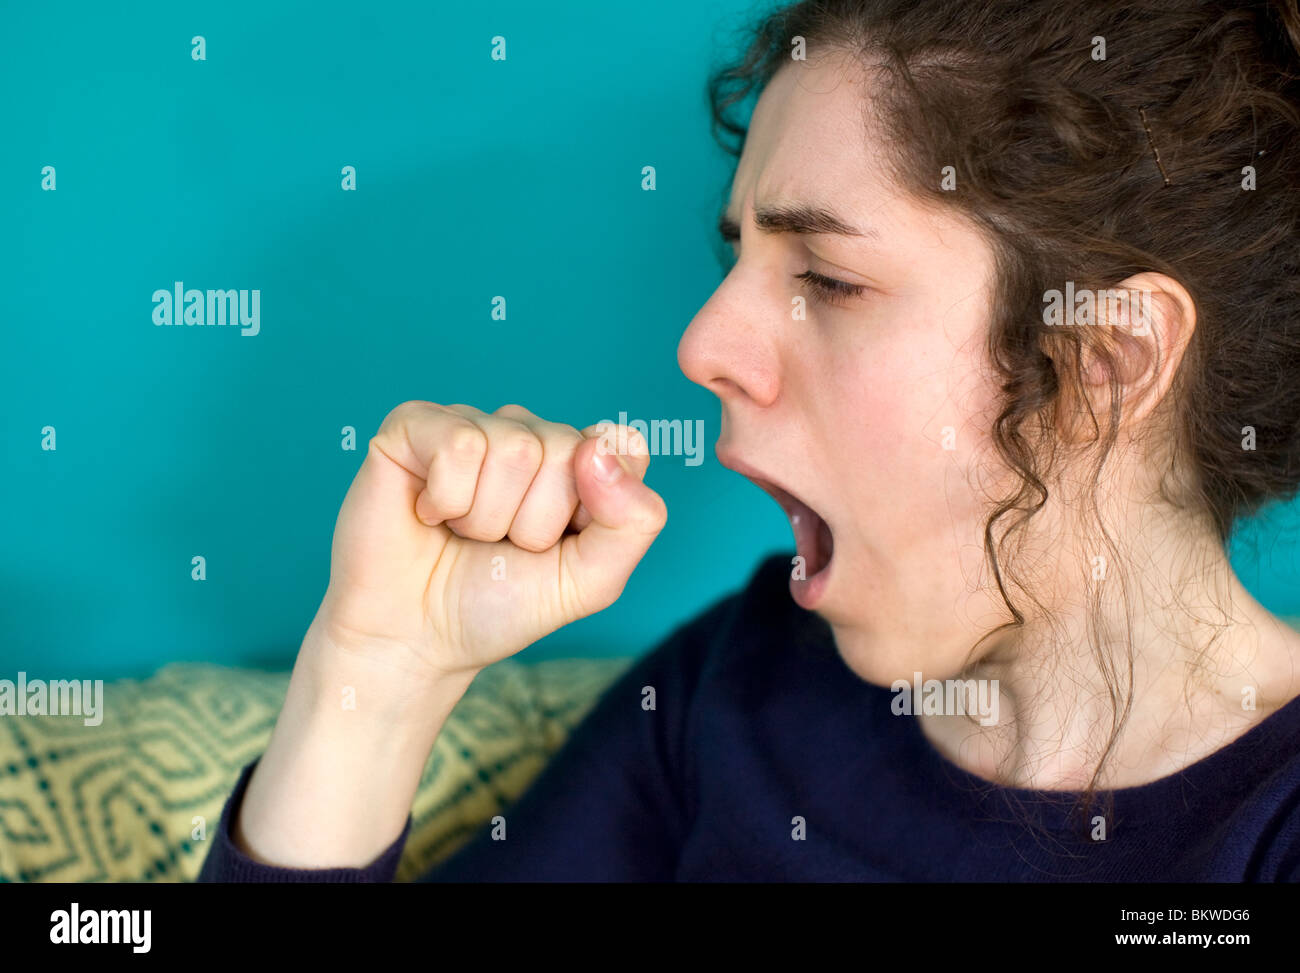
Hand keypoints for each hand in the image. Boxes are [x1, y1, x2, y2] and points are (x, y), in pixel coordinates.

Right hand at [313, 401, 666, 680]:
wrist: (415, 638)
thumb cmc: (500, 603)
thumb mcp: (590, 581)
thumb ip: (632, 521)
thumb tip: (599, 449)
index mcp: (577, 462)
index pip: (620, 447)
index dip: (593, 506)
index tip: (558, 543)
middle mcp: (528, 432)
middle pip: (564, 450)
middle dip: (533, 522)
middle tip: (500, 545)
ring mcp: (472, 423)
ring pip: (513, 448)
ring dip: (486, 518)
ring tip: (463, 532)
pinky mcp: (415, 425)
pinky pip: (459, 444)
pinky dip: (447, 499)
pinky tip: (430, 513)